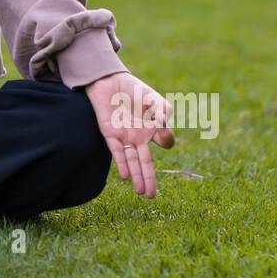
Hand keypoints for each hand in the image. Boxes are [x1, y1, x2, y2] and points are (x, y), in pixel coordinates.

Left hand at [82, 71, 175, 198]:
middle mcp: (139, 137)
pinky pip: (116, 151)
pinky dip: (121, 163)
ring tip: (141, 193)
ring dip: (136, 176)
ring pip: (132, 161)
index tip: (163, 129)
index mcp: (152, 128)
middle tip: (151, 197)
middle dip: (149, 179)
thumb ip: (162, 109)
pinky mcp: (110, 133)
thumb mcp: (152, 97)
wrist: (109, 81)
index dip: (168, 138)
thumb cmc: (133, 89)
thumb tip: (163, 125)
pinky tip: (125, 176)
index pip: (166, 142)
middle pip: (146, 162)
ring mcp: (125, 136)